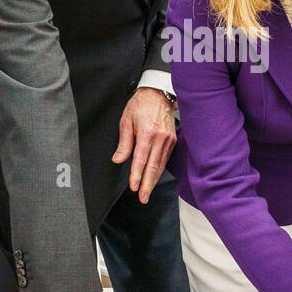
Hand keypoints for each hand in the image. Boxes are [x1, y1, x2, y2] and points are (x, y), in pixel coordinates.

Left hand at [112, 87, 175, 203]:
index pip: (141, 160)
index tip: (134, 187)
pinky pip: (165, 159)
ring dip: (154, 180)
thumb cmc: (140, 105)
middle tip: (143, 198)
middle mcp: (160, 138)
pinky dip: (159, 170)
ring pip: (161, 165)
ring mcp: (168, 140)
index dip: (137, 175)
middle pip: (153, 167)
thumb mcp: (126, 120)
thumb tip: (119, 159)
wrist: (158, 93)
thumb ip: (124, 142)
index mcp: (147, 133)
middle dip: (147, 184)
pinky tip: (154, 178)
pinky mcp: (173, 140)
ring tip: (147, 193)